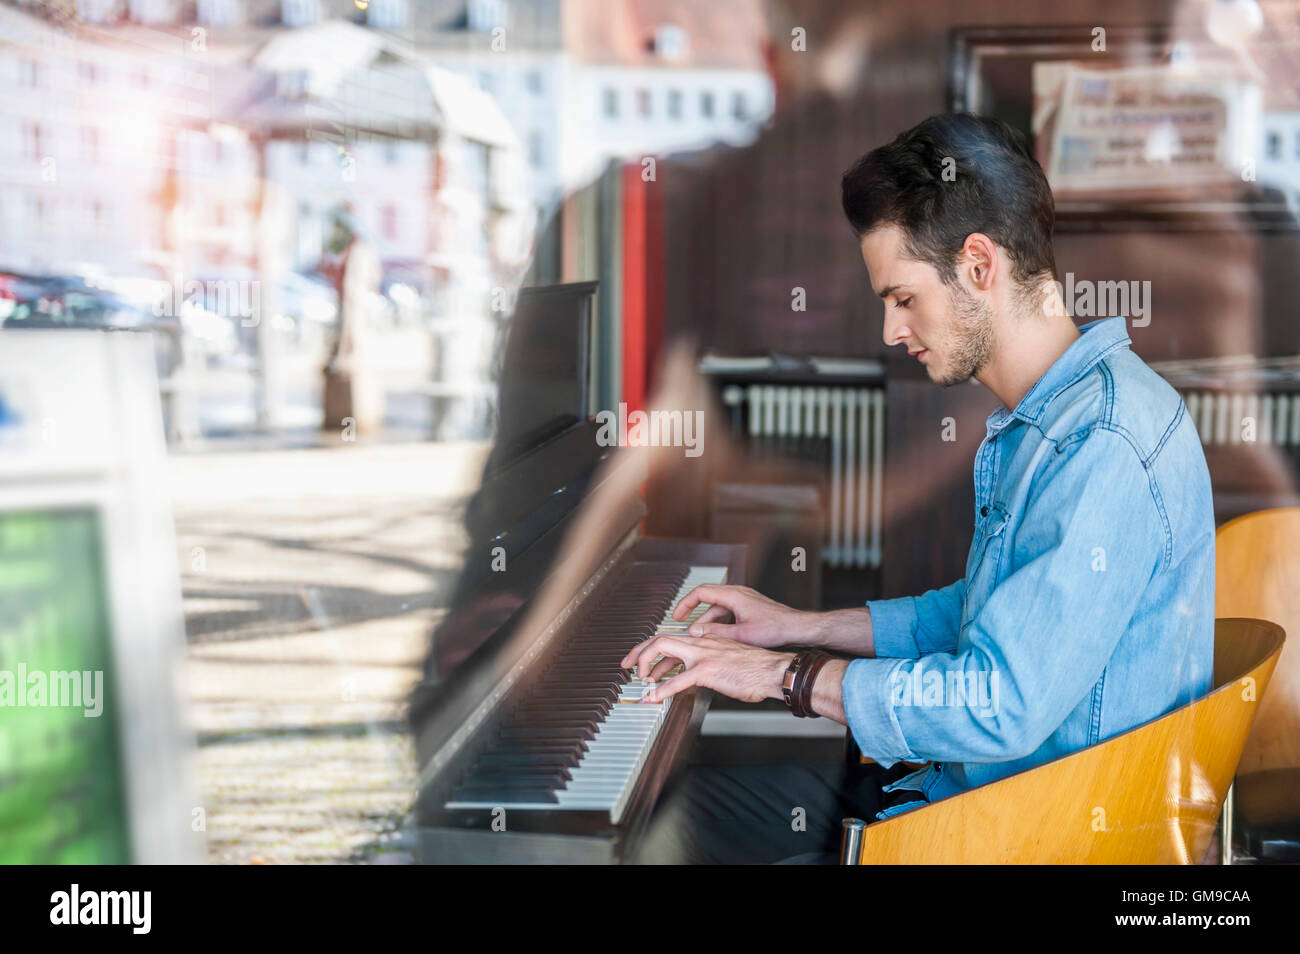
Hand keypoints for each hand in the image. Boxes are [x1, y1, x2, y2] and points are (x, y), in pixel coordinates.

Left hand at [620, 634, 794, 704]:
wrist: (773, 670)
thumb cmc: (756, 669)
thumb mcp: (727, 659)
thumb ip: (708, 663)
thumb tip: (693, 676)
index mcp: (705, 639)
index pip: (671, 639)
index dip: (651, 649)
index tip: (640, 661)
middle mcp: (700, 642)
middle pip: (659, 638)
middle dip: (638, 652)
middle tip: (626, 667)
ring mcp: (702, 654)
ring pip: (662, 648)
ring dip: (645, 666)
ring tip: (639, 682)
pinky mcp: (706, 670)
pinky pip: (676, 680)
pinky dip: (660, 690)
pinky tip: (653, 699)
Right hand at [670, 584, 813, 648]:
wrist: (797, 628)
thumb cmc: (776, 629)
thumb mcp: (741, 634)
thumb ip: (716, 633)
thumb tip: (696, 632)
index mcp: (733, 595)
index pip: (700, 592)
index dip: (685, 603)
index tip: (676, 615)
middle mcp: (738, 593)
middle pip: (707, 597)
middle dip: (692, 610)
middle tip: (680, 622)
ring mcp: (744, 599)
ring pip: (717, 606)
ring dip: (707, 620)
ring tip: (699, 636)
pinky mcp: (749, 607)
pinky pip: (727, 610)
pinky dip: (719, 621)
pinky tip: (717, 635)